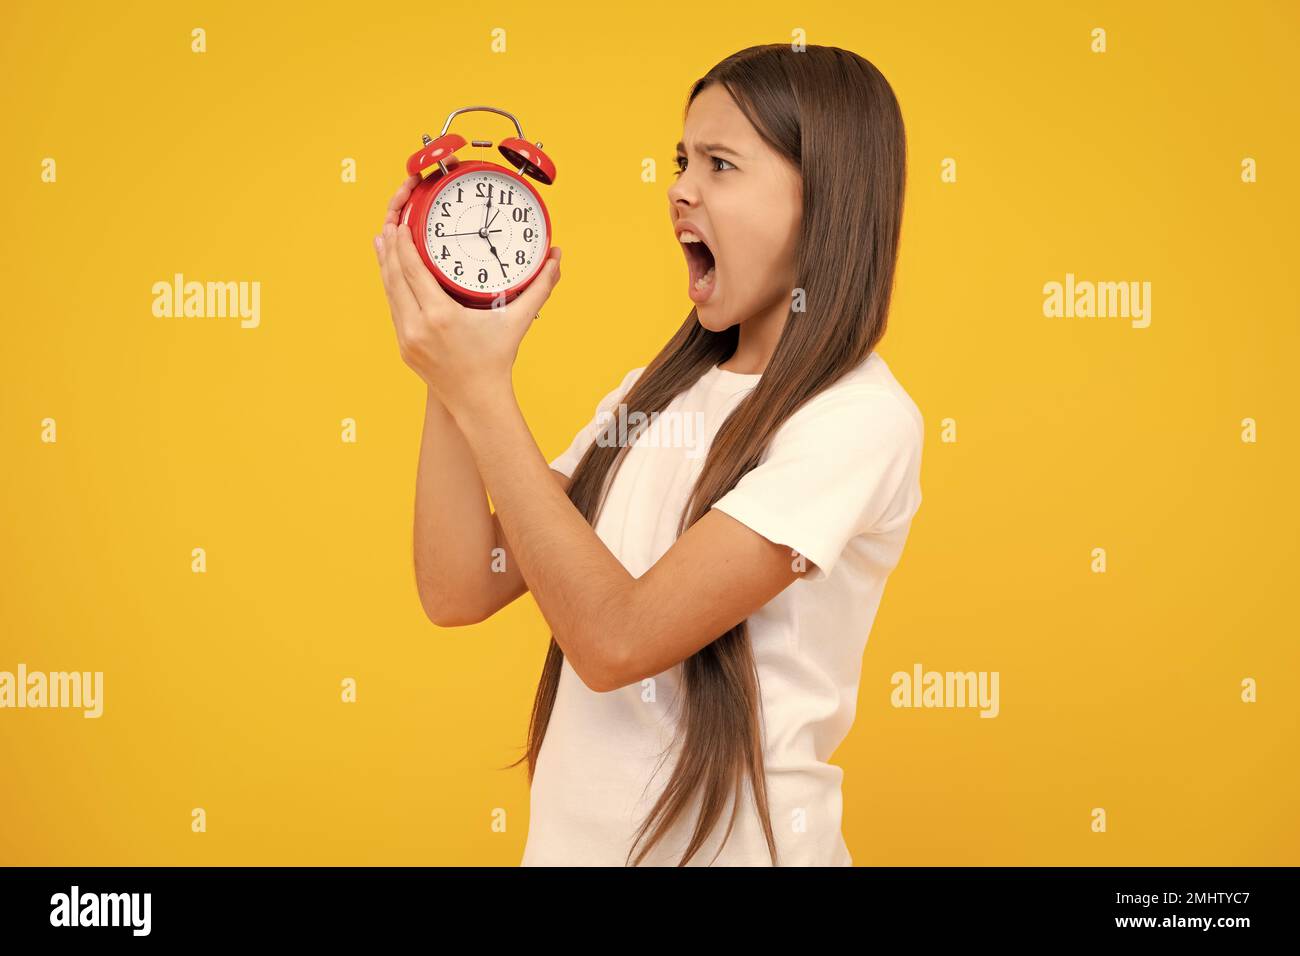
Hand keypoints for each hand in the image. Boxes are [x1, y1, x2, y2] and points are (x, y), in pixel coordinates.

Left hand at [372, 178, 561, 418]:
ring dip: (385, 265)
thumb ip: (539, 288)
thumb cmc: (497, 359)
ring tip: (384, 240)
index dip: (404, 244)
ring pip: (389, 293)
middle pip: (393, 277)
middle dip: (390, 248)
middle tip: (390, 223)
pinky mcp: (403, 348)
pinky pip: (394, 309)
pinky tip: (391, 274)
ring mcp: (406, 338)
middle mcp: (417, 326)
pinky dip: (391, 288)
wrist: (478, 400)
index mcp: (441, 316)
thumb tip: (557, 257)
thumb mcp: (517, 321)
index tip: (402, 223)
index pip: (413, 270)